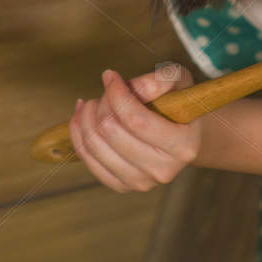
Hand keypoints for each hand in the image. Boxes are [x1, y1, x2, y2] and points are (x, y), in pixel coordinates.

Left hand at [70, 63, 199, 192]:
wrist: (182, 135)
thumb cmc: (179, 105)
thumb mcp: (179, 82)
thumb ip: (161, 80)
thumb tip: (133, 87)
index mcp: (183, 146)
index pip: (136, 120)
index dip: (116, 94)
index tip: (110, 76)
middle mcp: (163, 170)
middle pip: (111, 131)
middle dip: (102, 103)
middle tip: (106, 90)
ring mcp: (140, 182)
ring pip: (94, 145)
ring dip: (87, 117)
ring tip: (95, 103)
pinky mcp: (120, 186)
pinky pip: (87, 158)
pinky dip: (78, 133)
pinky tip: (82, 116)